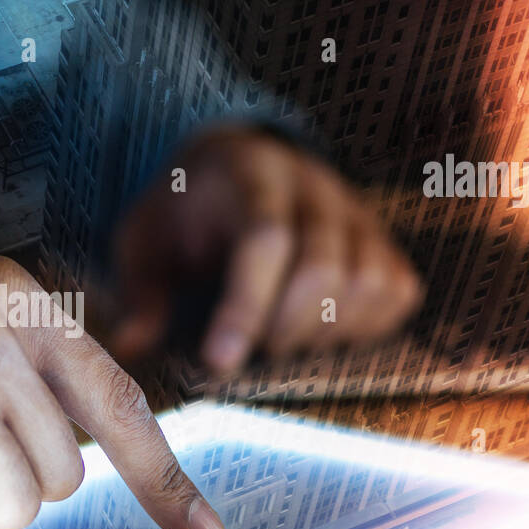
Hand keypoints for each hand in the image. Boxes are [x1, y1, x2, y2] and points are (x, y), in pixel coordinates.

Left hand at [112, 126, 423, 373]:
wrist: (233, 166)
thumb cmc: (183, 212)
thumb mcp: (144, 239)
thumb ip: (140, 288)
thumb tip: (129, 347)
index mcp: (251, 173)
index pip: (264, 240)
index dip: (245, 307)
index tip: (218, 362)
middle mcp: (315, 186)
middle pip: (325, 267)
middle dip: (285, 328)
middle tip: (254, 352)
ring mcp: (356, 212)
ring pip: (370, 282)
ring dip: (328, 332)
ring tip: (286, 343)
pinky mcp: (383, 241)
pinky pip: (399, 290)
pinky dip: (369, 327)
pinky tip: (324, 335)